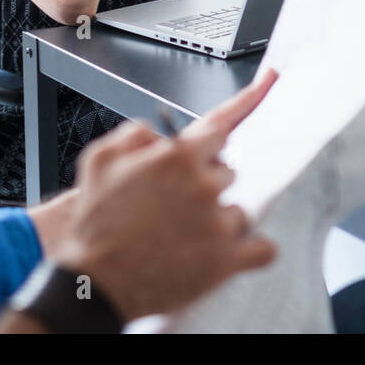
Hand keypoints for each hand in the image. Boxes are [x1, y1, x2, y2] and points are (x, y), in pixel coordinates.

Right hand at [52, 68, 279, 321]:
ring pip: (239, 211)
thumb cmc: (95, 225)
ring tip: (184, 237)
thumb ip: (131, 134)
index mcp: (177, 156)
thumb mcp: (97, 160)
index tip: (271, 81)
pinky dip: (249, 252)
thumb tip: (155, 130)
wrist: (93, 282)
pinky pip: (262, 248)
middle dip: (207, 185)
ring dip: (219, 220)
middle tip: (177, 207)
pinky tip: (225, 256)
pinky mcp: (226, 259)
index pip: (222, 125)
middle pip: (228, 172)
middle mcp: (203, 185)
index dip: (246, 103)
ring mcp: (218, 223)